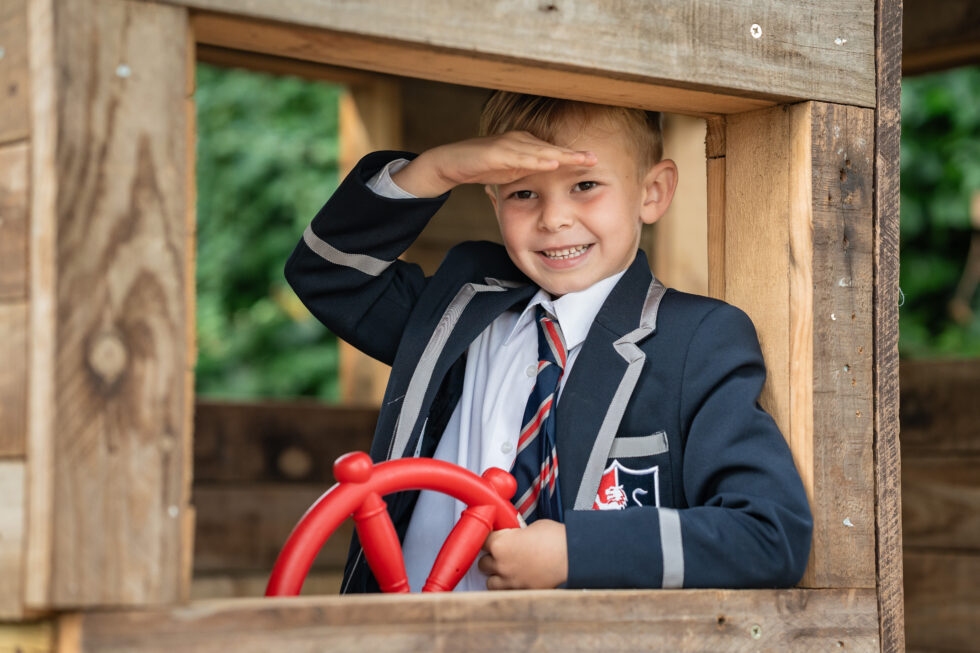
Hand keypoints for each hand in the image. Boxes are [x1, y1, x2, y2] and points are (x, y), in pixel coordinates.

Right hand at [390, 131, 595, 197]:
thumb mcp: (511, 175)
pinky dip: (537, 159)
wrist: (449, 163)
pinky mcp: (495, 152)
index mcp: (526, 146)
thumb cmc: (481, 168)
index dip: (573, 158)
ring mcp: (508, 144)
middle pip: (552, 148)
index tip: (594, 163)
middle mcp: (520, 141)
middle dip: (574, 154)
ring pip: (540, 150)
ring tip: (581, 159)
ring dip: (562, 155)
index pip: (554, 153)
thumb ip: (528, 176)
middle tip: (595, 158)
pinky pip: (519, 156)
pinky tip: (552, 162)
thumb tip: (546, 186)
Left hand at [477, 519, 567, 589]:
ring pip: (491, 582)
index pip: (482, 541)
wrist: (573, 557)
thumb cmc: (556, 540)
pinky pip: (507, 593)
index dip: (488, 538)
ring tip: (507, 570)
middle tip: (502, 554)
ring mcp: (511, 581)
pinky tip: (518, 580)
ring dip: (496, 576)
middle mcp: (501, 564)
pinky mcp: (522, 592)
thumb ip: (517, 533)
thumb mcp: (532, 527)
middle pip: (483, 563)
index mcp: (500, 544)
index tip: (493, 538)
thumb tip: (516, 536)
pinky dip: (509, 588)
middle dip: (491, 559)